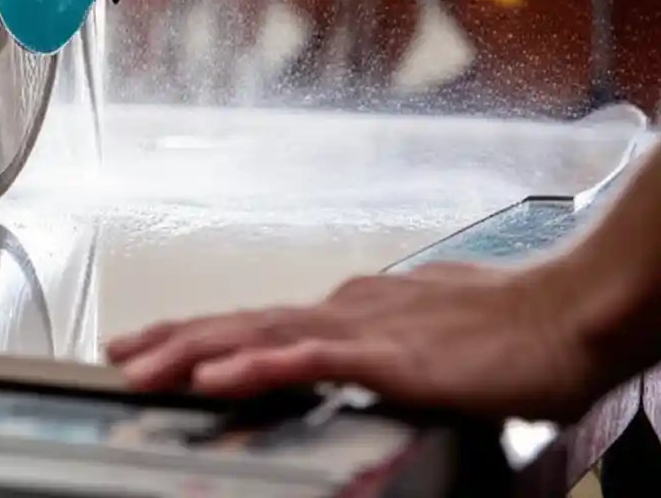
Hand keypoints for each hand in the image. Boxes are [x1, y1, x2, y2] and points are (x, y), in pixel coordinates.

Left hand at [106, 262, 608, 421]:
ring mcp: (361, 327)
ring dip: (195, 351)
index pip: (257, 320)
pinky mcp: (388, 354)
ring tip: (140, 368)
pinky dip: (257, 364)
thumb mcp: (421, 337)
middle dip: (174, 339)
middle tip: (118, 355)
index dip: (199, 332)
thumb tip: (344, 351)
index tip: (151, 344)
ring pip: (259, 334)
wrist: (567, 317)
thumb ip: (372, 343)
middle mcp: (342, 309)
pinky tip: (218, 376)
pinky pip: (309, 359)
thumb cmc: (506, 327)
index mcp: (349, 309)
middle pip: (241, 321)